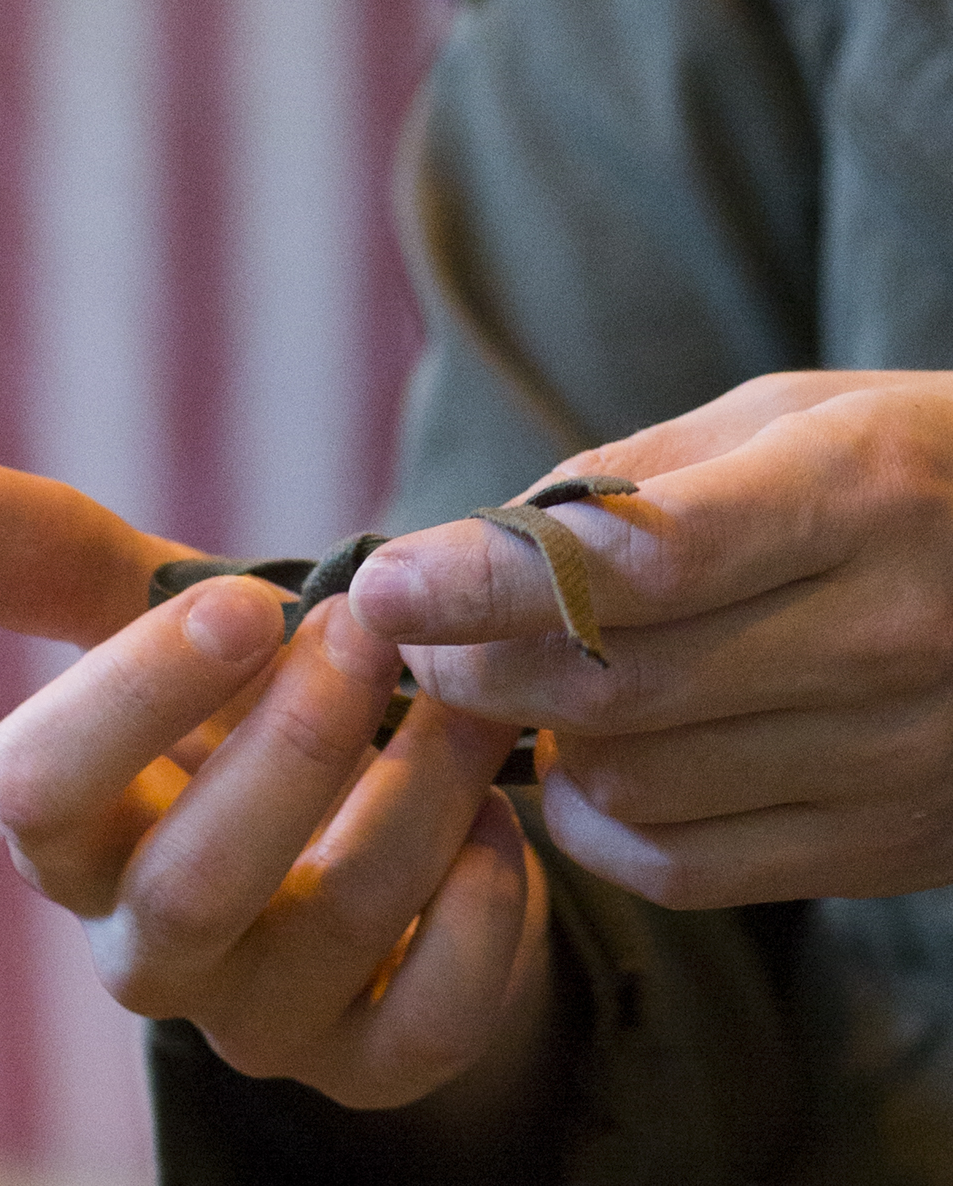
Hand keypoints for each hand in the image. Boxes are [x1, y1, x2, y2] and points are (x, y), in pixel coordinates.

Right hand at [0, 462, 549, 1109]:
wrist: (356, 812)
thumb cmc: (241, 704)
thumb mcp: (169, 622)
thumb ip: (68, 563)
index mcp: (77, 832)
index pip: (36, 791)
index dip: (136, 693)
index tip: (250, 599)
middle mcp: (150, 944)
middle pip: (188, 885)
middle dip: (294, 745)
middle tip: (373, 633)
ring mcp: (260, 1014)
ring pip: (328, 932)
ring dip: (418, 796)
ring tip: (477, 697)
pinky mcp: (367, 1059)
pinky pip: (427, 1026)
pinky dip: (480, 915)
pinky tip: (500, 825)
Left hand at [349, 370, 952, 907]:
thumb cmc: (919, 465)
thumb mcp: (795, 414)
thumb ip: (637, 475)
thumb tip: (481, 544)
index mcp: (860, 494)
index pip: (640, 559)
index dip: (488, 578)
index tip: (386, 583)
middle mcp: (888, 634)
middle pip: (616, 686)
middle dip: (476, 664)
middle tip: (417, 634)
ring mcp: (901, 757)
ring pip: (637, 788)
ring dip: (536, 743)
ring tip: (514, 685)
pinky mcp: (896, 844)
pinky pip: (692, 870)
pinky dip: (600, 827)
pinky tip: (585, 765)